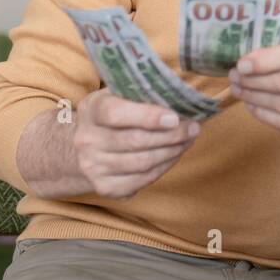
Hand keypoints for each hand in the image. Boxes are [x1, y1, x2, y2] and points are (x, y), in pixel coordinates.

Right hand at [73, 89, 199, 199]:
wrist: (87, 146)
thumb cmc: (113, 114)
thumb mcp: (118, 94)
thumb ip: (142, 91)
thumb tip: (180, 95)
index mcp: (91, 109)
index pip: (116, 113)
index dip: (148, 116)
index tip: (174, 117)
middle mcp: (87, 140)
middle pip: (135, 141)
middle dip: (171, 135)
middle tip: (193, 128)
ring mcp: (93, 166)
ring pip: (142, 163)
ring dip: (172, 152)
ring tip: (188, 140)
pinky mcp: (105, 187)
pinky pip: (142, 180)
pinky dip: (164, 168)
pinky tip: (174, 155)